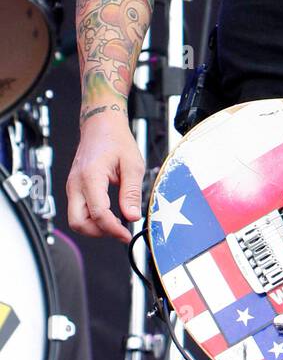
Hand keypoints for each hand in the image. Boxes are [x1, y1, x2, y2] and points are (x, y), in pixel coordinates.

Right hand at [66, 114, 144, 242]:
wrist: (101, 125)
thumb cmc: (116, 140)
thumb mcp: (133, 164)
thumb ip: (131, 192)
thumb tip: (132, 217)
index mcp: (91, 176)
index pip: (98, 213)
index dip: (113, 229)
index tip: (126, 234)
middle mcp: (76, 184)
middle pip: (78, 223)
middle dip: (99, 233)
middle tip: (119, 231)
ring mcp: (72, 187)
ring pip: (75, 220)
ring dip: (94, 227)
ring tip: (116, 224)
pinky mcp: (74, 188)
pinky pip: (78, 211)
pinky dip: (91, 219)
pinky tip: (109, 215)